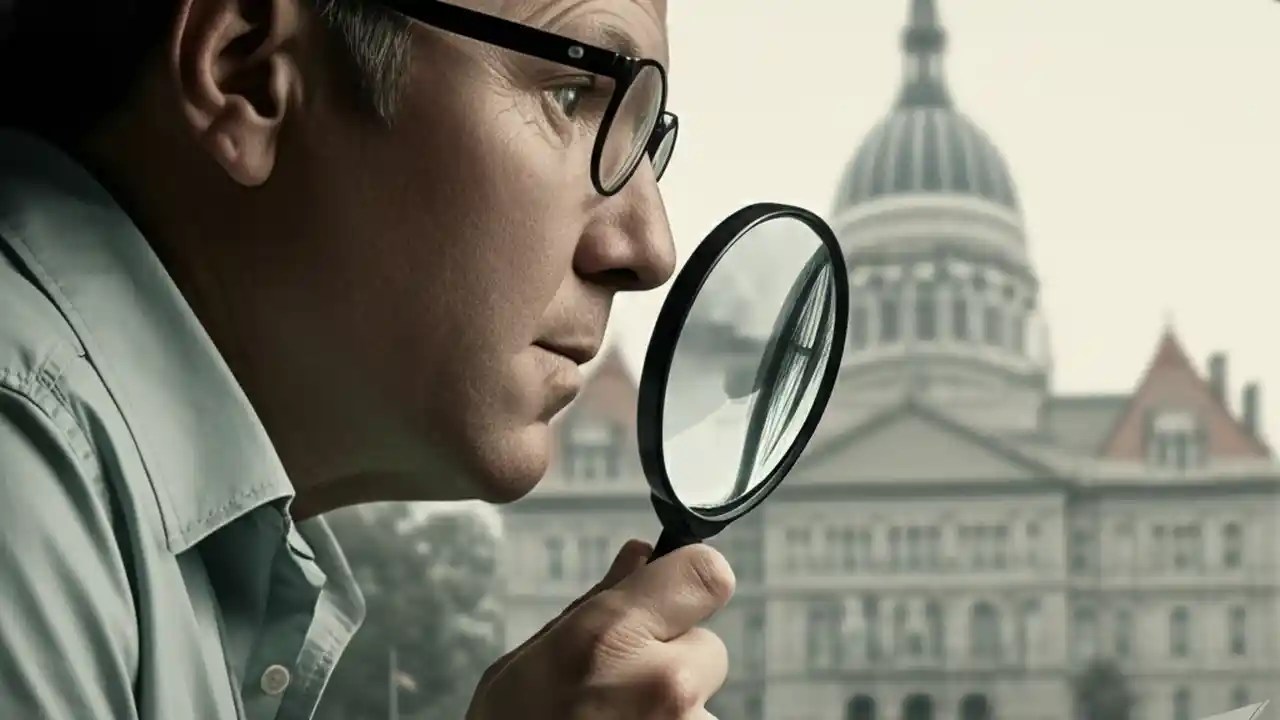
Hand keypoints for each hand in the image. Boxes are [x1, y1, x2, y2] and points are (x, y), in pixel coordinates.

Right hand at [468, 539, 734, 719]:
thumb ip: (594, 606)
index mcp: (610, 638)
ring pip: (702, 703)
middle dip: (674, 663)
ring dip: (673, 714)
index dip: (691, 582)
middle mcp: (661, 682)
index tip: (677, 595)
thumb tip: (640, 556)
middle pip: (708, 647)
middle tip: (620, 694)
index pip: (706, 574)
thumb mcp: (526, 664)